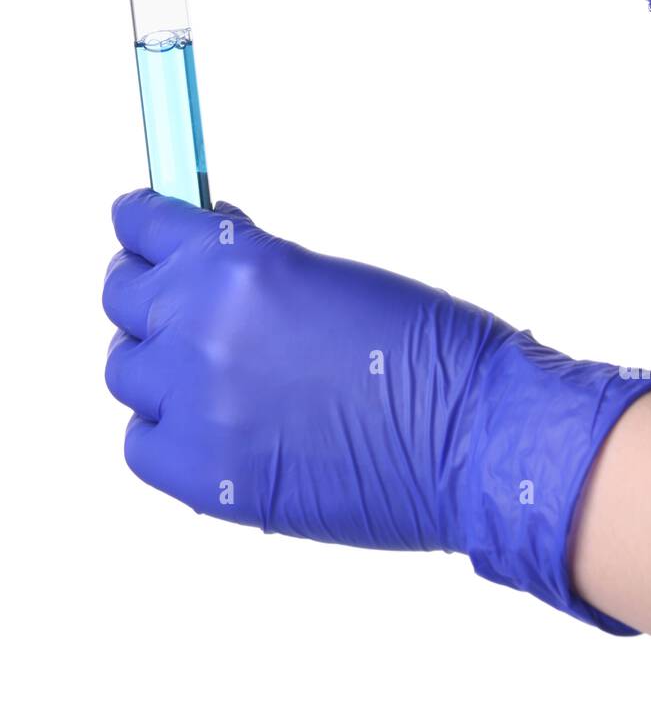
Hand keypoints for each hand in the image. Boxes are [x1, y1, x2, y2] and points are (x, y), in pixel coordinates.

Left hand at [103, 190, 501, 551]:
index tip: (143, 231)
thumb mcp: (328, 275)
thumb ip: (251, 265)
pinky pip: (140, 444)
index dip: (143, 228)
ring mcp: (196, 406)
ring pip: (125, 371)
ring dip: (158, 364)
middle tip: (180, 304)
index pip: (140, 227)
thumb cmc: (428, 351)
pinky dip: (163, 431)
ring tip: (209, 373)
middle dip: (150, 293)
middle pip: (122, 297)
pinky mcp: (203, 477)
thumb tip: (203, 253)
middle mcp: (201, 329)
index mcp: (235, 263)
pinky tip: (207, 424)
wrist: (475, 437)